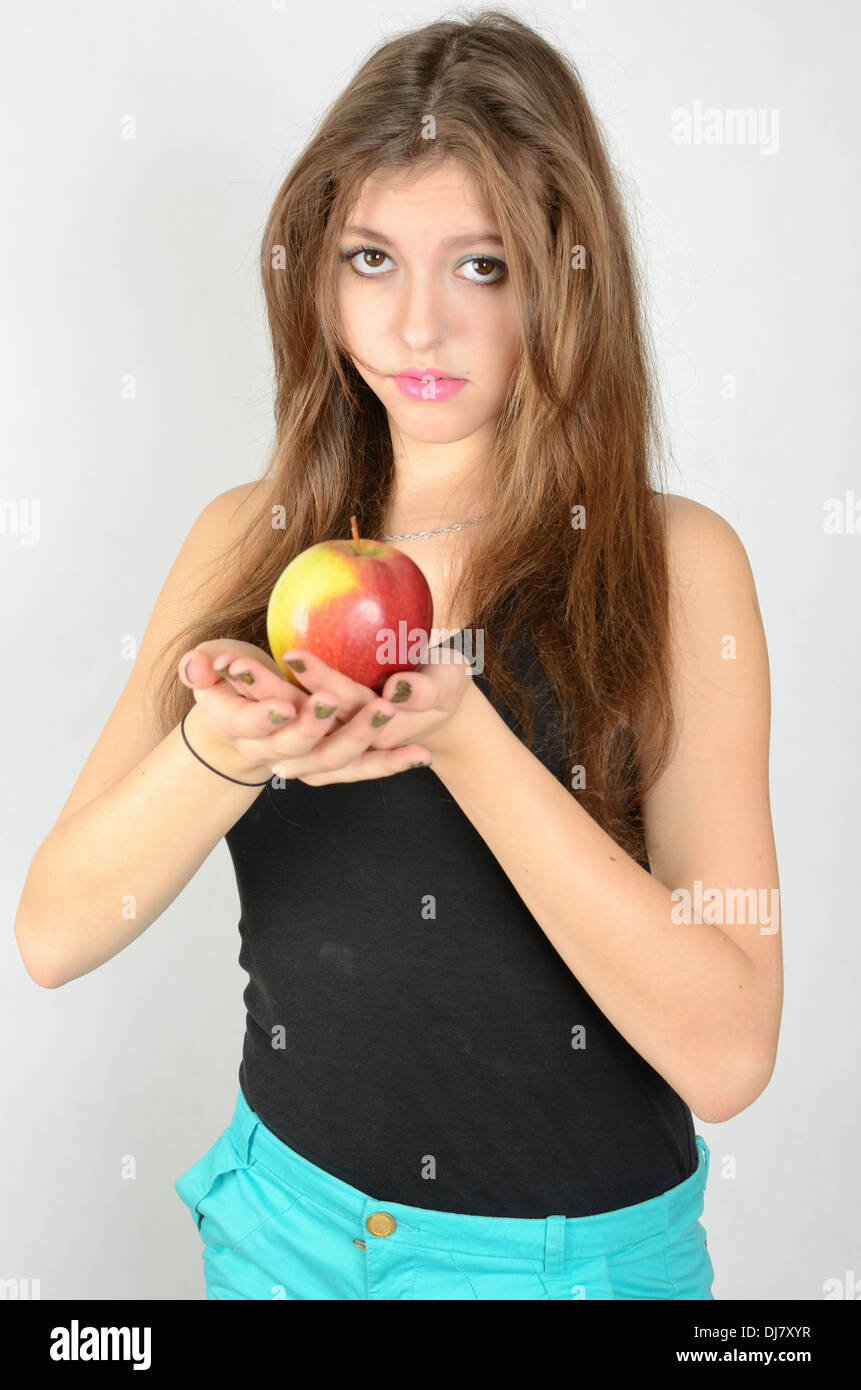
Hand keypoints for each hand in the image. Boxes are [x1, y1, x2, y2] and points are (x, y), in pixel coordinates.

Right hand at [177, 639, 441, 784]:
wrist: (253, 721)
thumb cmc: (234, 682)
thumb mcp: (213, 664)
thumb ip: (204, 662)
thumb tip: (194, 667)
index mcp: (244, 729)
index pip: (251, 725)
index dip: (264, 717)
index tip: (282, 704)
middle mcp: (276, 753)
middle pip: (299, 746)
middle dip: (319, 725)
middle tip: (339, 700)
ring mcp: (309, 763)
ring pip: (337, 759)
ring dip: (363, 739)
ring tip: (388, 714)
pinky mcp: (338, 764)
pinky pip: (366, 769)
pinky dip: (392, 764)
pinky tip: (421, 755)